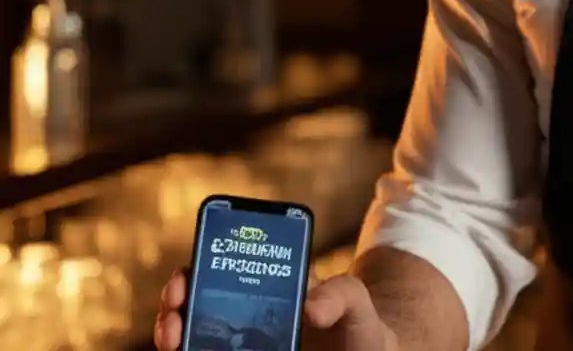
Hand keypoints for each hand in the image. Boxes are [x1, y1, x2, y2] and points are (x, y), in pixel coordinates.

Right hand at [154, 267, 399, 350]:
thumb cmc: (361, 332)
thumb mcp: (359, 305)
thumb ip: (344, 295)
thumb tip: (309, 310)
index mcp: (271, 288)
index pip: (222, 269)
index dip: (196, 270)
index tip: (185, 280)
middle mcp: (247, 313)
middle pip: (195, 303)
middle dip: (174, 304)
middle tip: (173, 315)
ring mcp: (244, 342)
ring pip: (193, 334)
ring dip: (172, 332)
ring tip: (173, 340)